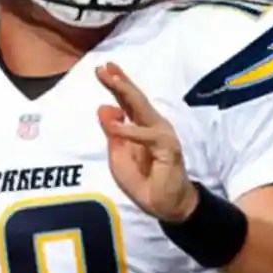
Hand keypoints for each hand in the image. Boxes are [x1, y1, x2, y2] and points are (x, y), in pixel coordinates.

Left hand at [95, 62, 198, 222]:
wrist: (166, 206)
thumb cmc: (144, 181)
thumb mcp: (119, 157)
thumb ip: (112, 134)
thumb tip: (103, 107)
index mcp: (140, 126)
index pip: (127, 101)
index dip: (116, 84)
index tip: (103, 68)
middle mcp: (153, 125)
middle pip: (135, 99)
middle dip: (119, 82)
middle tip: (104, 67)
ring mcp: (163, 135)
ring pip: (143, 110)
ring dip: (126, 94)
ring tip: (111, 80)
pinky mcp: (168, 149)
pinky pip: (148, 137)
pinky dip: (131, 131)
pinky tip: (116, 126)